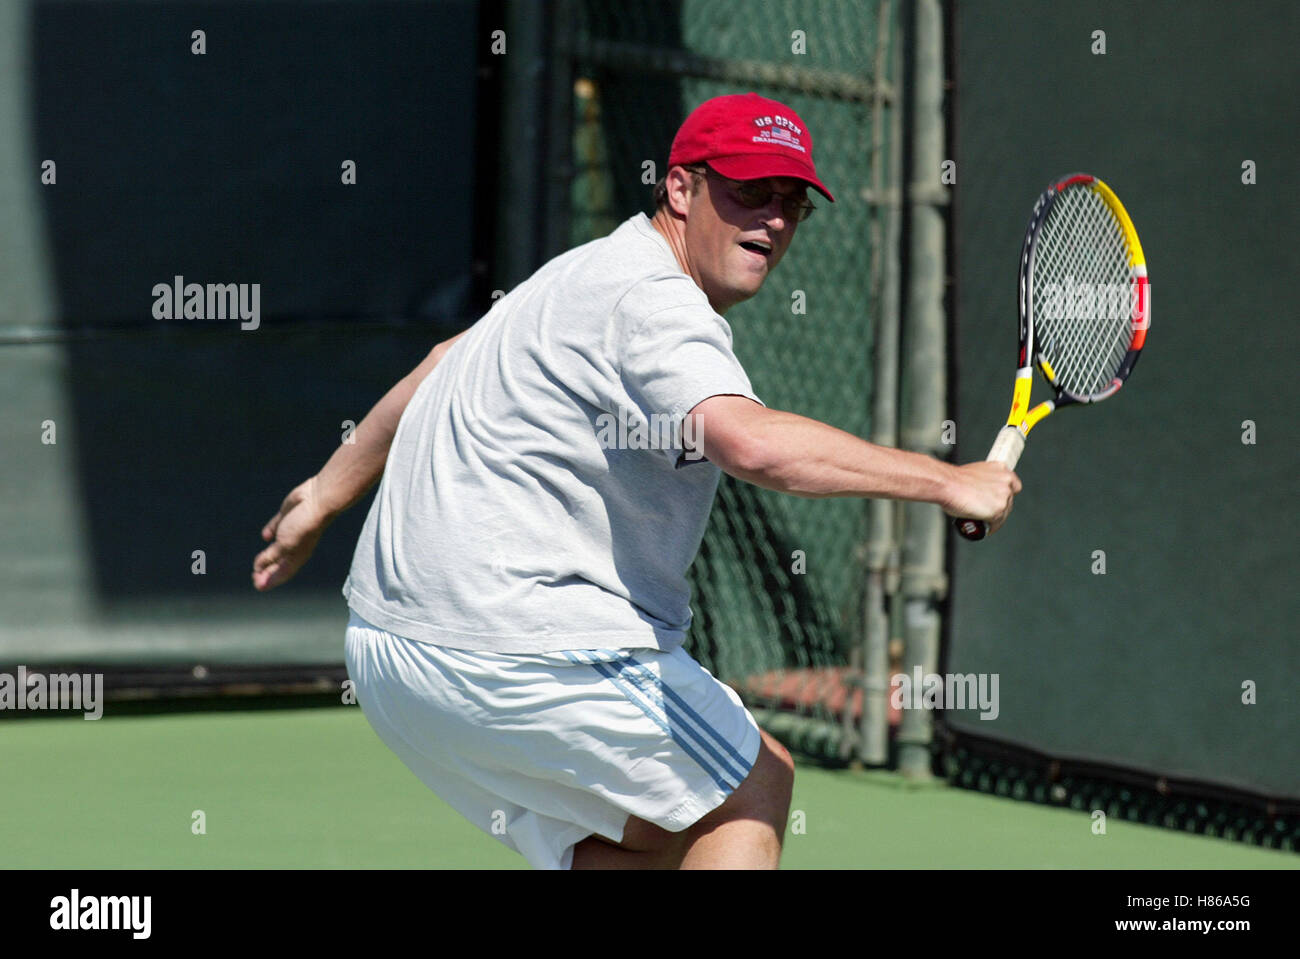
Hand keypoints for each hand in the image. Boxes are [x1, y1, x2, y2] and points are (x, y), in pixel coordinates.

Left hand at [252, 476, 332, 590]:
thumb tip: (259, 567)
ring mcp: (290, 532)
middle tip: (254, 577)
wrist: (316, 500)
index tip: (257, 585)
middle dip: (267, 572)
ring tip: (257, 564)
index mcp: (296, 557)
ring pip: (276, 548)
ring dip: (267, 557)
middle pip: (279, 564)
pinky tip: (265, 536)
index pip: (282, 573)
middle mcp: (294, 547)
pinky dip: (270, 532)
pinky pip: (276, 527)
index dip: (270, 581)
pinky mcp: (287, 517)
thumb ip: (271, 557)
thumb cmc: (303, 525)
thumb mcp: (284, 545)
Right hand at [942, 461, 1021, 534]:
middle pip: (1009, 501)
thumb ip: (985, 481)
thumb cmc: (954, 480)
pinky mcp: (998, 510)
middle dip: (998, 507)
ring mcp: (1004, 496)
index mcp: (1000, 468)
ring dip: (994, 518)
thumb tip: (983, 493)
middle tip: (986, 512)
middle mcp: (1006, 481)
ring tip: (981, 520)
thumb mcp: (974, 473)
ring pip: (1004, 513)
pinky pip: (997, 524)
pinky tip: (983, 527)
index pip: (1013, 484)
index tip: (998, 499)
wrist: (947, 484)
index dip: (1005, 494)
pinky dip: (990, 527)